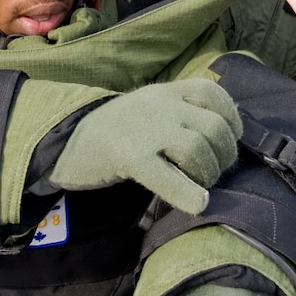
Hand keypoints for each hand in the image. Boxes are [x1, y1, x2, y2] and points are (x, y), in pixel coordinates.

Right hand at [44, 78, 242, 214]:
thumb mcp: (147, 109)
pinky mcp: (129, 157)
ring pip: (197, 150)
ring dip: (208, 175)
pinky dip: (189, 194)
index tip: (230, 141)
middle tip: (213, 175)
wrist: (63, 141)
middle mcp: (159, 105)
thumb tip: (222, 136)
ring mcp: (144, 130)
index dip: (231, 120)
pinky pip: (168, 178)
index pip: (213, 93)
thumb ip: (179, 113)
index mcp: (164, 91)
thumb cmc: (113, 132)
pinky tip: (197, 204)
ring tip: (200, 188)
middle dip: (224, 157)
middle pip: (213, 127)